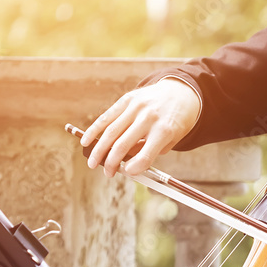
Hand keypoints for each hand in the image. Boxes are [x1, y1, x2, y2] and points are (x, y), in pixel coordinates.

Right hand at [81, 78, 201, 177]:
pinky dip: (94, 130)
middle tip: (107, 173)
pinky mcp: (127, 99)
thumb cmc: (175, 122)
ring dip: (99, 150)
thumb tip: (126, 163)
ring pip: (111, 131)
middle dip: (111, 162)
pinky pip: (107, 116)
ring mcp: (136, 107)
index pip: (145, 155)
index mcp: (164, 130)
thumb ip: (151, 151)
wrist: (180, 92)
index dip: (134, 168)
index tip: (126, 173)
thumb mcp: (172, 139)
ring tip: (92, 163)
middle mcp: (148, 118)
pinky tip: (86, 141)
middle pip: (123, 144)